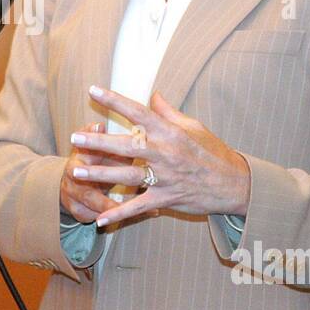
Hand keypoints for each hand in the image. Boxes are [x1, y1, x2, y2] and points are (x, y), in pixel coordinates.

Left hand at [69, 86, 250, 226]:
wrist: (234, 183)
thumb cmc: (213, 151)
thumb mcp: (193, 126)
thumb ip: (168, 112)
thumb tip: (153, 94)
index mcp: (169, 132)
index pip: (137, 112)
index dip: (114, 100)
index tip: (93, 90)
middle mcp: (164, 153)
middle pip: (125, 145)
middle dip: (98, 142)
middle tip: (75, 137)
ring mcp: (164, 177)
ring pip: (126, 175)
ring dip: (99, 174)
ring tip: (75, 171)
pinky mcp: (165, 198)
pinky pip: (138, 207)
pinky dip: (118, 214)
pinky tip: (99, 219)